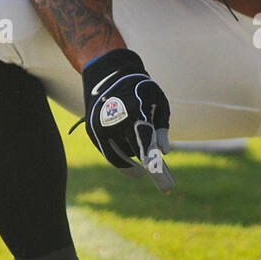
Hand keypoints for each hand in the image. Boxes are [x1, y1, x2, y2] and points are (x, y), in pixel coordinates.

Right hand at [81, 49, 174, 190]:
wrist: (107, 73)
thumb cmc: (140, 88)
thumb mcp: (158, 101)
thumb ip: (161, 126)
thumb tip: (165, 151)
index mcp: (132, 111)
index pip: (144, 141)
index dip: (153, 161)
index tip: (163, 179)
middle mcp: (113, 121)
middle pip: (133, 153)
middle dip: (151, 169)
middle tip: (167, 186)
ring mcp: (100, 128)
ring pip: (121, 156)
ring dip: (135, 161)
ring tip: (150, 170)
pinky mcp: (93, 133)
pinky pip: (110, 154)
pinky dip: (123, 160)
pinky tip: (135, 166)